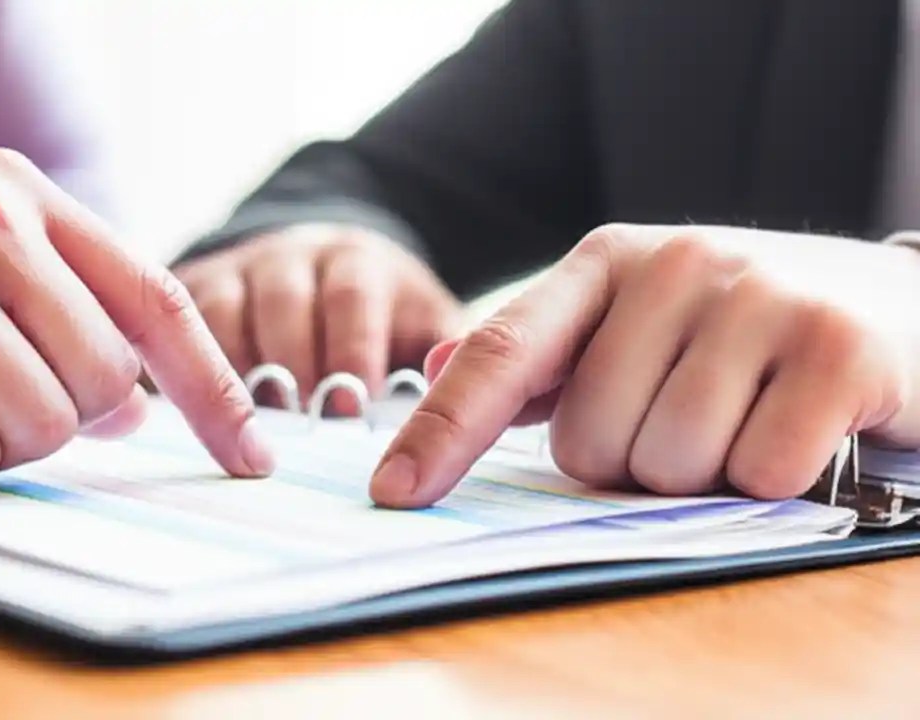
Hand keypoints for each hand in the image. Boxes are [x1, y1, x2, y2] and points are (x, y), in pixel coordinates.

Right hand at [175, 223, 460, 409]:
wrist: (316, 261)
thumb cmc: (378, 314)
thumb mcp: (419, 318)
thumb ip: (443, 350)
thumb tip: (459, 392)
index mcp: (354, 259)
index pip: (352, 296)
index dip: (352, 349)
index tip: (352, 407)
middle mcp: (290, 255)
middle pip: (284, 303)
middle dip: (291, 364)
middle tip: (297, 422)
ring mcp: (235, 269)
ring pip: (224, 311)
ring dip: (231, 370)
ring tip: (243, 425)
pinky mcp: (191, 289)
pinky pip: (178, 324)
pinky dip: (184, 365)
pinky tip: (192, 410)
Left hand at [371, 224, 919, 506]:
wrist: (894, 302)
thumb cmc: (742, 326)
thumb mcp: (638, 319)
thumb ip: (541, 353)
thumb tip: (434, 366)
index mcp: (607, 261)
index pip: (500, 353)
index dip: (440, 430)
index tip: (393, 493)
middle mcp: (676, 264)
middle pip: (589, 440)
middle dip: (633, 461)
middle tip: (692, 417)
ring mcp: (761, 298)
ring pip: (670, 463)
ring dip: (705, 473)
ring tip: (746, 417)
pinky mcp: (837, 349)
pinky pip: (760, 473)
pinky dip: (776, 478)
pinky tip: (800, 428)